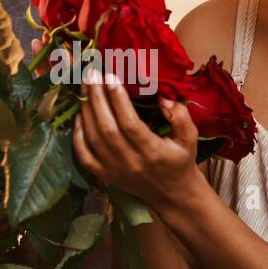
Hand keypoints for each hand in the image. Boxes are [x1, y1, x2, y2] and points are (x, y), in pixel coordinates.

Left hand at [72, 70, 202, 210]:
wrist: (172, 194)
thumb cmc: (180, 160)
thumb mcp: (190, 138)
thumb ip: (180, 116)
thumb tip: (163, 97)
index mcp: (153, 153)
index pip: (130, 124)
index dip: (118, 100)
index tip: (110, 76)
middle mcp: (130, 163)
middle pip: (107, 128)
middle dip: (97, 98)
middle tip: (91, 74)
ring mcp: (114, 170)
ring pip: (94, 138)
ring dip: (87, 110)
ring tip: (85, 86)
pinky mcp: (105, 175)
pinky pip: (84, 155)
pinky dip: (78, 134)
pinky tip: (79, 114)